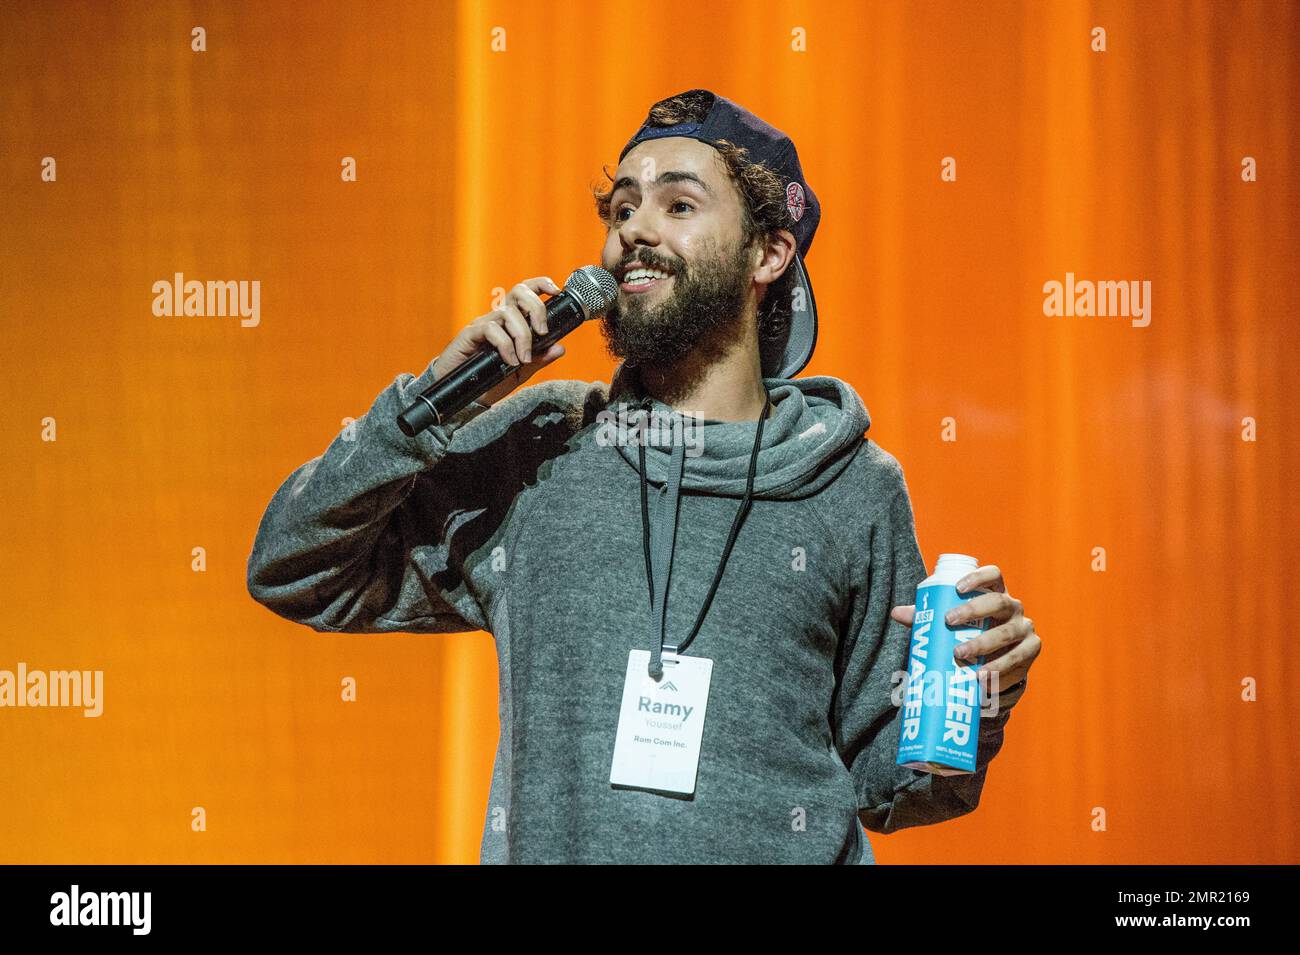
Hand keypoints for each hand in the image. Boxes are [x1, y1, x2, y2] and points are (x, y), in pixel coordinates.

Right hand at [431, 276, 566, 407]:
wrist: (464, 396)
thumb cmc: (490, 381)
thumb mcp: (521, 372)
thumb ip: (540, 359)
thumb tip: (560, 348)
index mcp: (512, 321)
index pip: (525, 292)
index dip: (541, 285)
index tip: (556, 291)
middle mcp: (498, 318)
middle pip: (518, 292)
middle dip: (536, 308)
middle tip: (542, 332)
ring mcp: (483, 324)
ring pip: (508, 313)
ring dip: (522, 336)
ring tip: (524, 359)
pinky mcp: (470, 334)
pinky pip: (491, 329)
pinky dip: (505, 345)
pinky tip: (509, 362)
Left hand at [889, 563, 1040, 707]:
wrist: (997, 661)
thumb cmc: (970, 633)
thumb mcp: (950, 623)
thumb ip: (928, 616)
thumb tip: (897, 613)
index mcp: (996, 592)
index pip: (994, 575)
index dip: (978, 577)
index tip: (957, 587)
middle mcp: (1014, 607)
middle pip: (1000, 602)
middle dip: (974, 610)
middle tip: (949, 622)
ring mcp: (1025, 629)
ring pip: (1008, 634)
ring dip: (984, 645)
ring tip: (960, 656)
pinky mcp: (1030, 652)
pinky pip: (1018, 661)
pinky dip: (999, 671)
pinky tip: (982, 679)